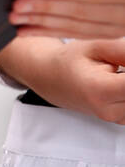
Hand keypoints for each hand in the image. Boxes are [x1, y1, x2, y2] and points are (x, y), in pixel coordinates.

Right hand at [0, 36, 124, 121]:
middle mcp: (108, 109)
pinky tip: (118, 81)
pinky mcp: (119, 119)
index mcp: (100, 90)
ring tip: (116, 73)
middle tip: (116, 65)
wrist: (50, 78)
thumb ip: (122, 50)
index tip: (121, 63)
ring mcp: (114, 118)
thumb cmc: (69, 62)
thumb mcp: (95, 47)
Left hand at [9, 0, 124, 38]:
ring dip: (48, 25)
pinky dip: (60, 31)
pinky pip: (87, 34)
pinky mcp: (119, 31)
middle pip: (85, 13)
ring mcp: (124, 27)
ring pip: (83, 28)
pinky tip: (35, 28)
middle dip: (48, 10)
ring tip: (18, 20)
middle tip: (16, 5)